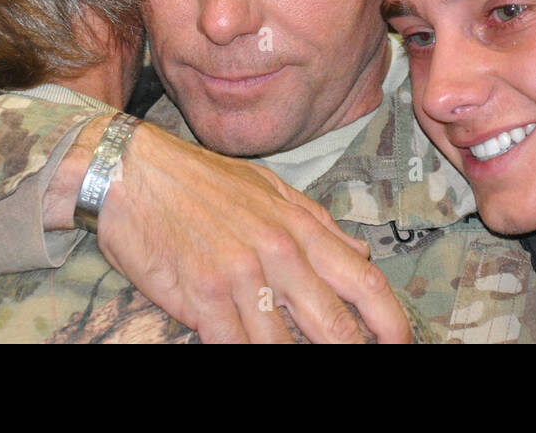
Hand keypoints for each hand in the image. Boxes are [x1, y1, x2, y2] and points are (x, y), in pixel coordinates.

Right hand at [48, 118, 411, 343]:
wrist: (134, 172)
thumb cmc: (202, 180)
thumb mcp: (271, 188)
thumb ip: (319, 224)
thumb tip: (361, 255)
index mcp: (300, 226)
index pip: (364, 282)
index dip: (391, 321)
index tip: (401, 343)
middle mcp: (279, 252)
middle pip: (334, 326)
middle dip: (351, 352)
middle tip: (361, 364)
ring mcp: (240, 276)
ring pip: (284, 345)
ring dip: (293, 356)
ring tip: (296, 357)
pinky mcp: (201, 296)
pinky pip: (234, 346)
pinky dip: (244, 353)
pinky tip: (248, 350)